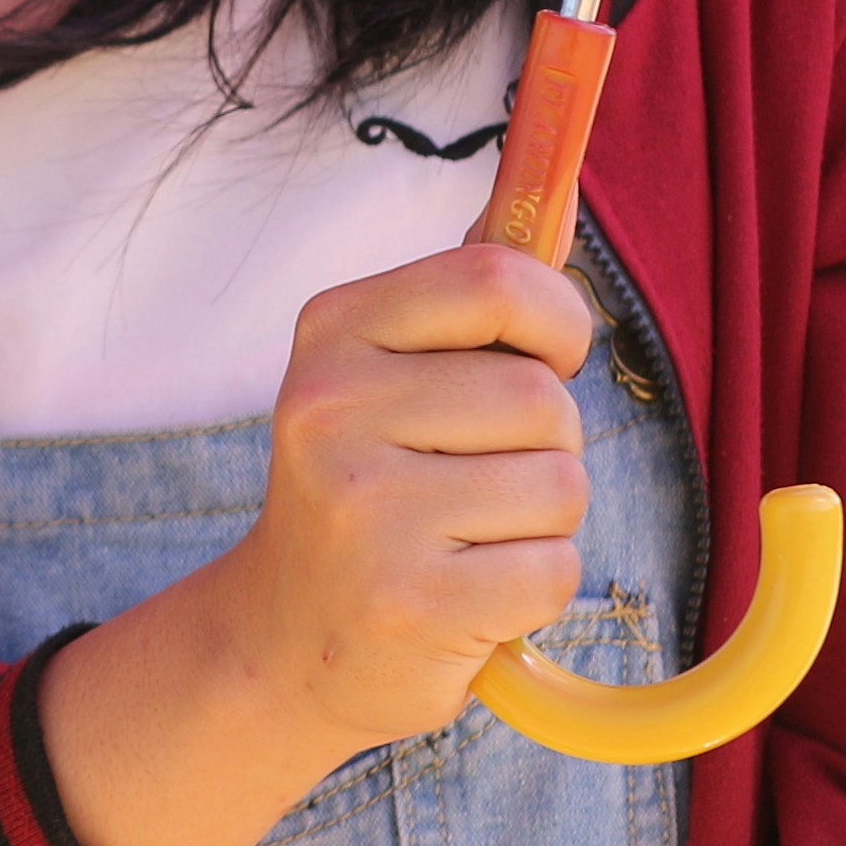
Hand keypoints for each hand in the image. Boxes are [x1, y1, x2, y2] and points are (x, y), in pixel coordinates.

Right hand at [35, 245, 593, 845]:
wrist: (285, 640)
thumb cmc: (370, 491)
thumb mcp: (386, 377)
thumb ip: (469, 303)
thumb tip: (552, 205)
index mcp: (333, 332)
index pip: (497, 279)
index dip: (558, 322)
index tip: (547, 360)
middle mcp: (331, 411)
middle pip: (542, 399)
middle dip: (546, 445)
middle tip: (477, 480)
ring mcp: (365, 511)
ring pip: (560, 486)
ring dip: (542, 522)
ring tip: (466, 538)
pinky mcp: (409, 601)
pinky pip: (553, 570)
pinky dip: (534, 588)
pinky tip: (469, 595)